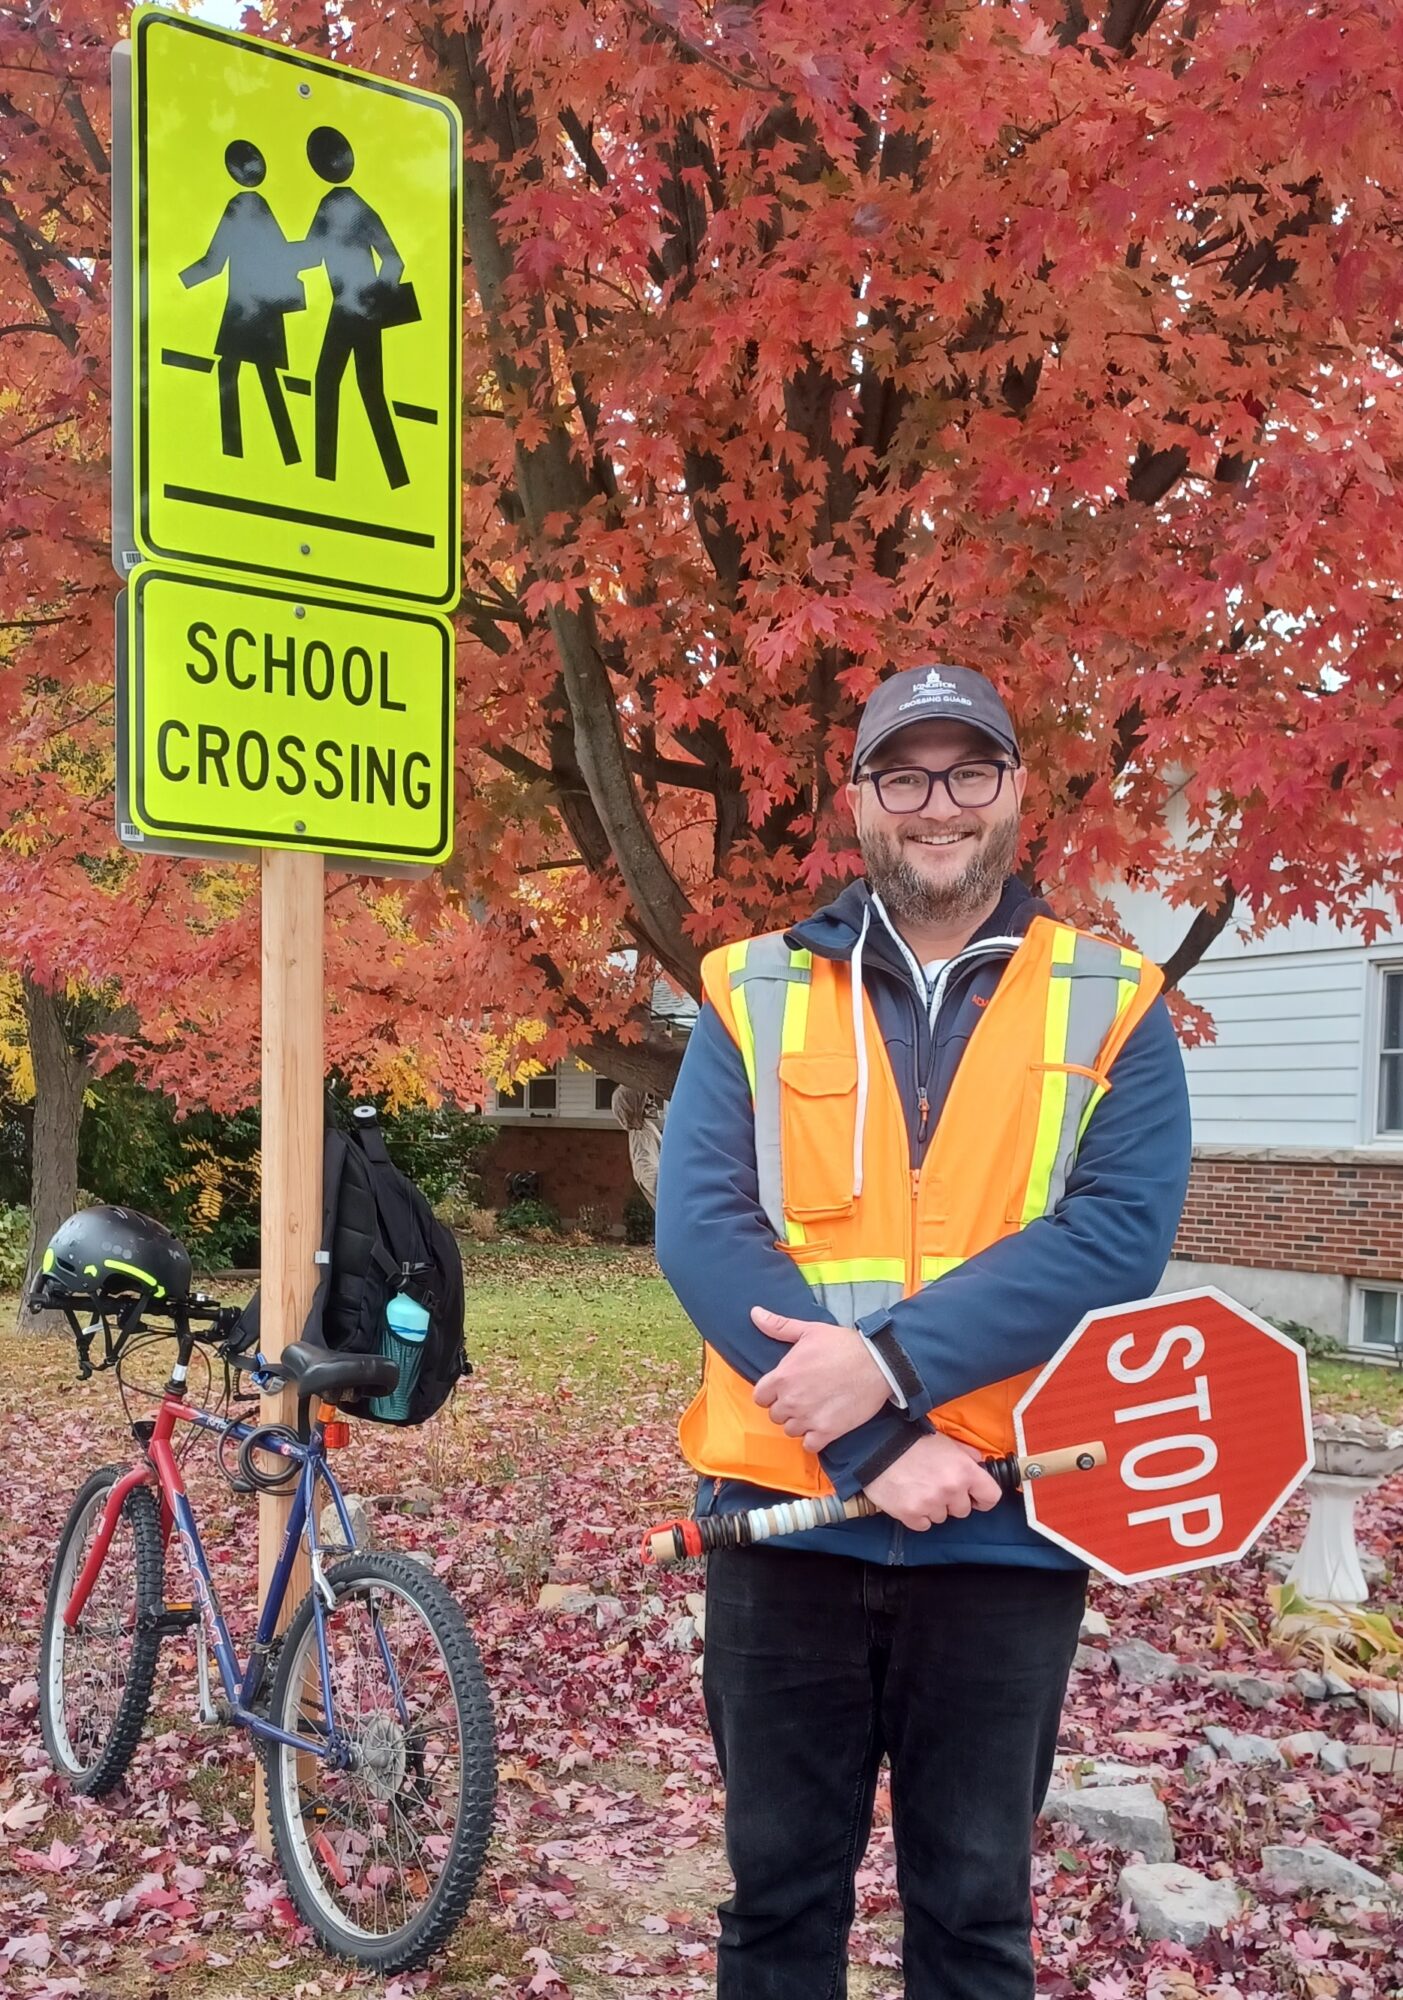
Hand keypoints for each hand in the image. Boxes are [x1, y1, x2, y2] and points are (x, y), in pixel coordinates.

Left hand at [750, 1308, 890, 1451]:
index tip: (784, 1388)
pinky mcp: (827, 1432)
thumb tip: (754, 1313)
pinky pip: (809, 1445)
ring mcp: (808, 1418)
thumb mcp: (809, 1330)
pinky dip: (813, 1439)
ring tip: (814, 1410)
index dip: (770, 1393)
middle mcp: (791, 1400)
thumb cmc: (842, 1345)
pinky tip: (822, 1426)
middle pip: (775, 1415)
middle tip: (803, 1397)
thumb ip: (778, 1326)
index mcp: (783, 1377)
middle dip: (786, 1407)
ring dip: (799, 1423)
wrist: (877, 1363)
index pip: (759, 1397)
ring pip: (790, 1430)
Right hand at [864, 1433, 1002, 1531]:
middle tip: (936, 1485)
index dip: (983, 1498)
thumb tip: (978, 1462)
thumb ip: (965, 1453)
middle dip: (952, 1501)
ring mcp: (930, 1504)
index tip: (975, 1497)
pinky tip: (909, 1498)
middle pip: (963, 1510)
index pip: (991, 1497)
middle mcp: (951, 1489)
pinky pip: (923, 1525)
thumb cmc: (910, 1440)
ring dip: (933, 1507)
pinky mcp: (911, 1514)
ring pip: (942, 1518)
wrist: (875, 1445)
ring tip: (918, 1488)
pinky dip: (917, 1515)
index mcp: (964, 1470)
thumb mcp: (944, 1441)